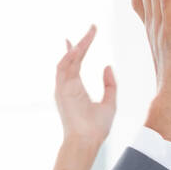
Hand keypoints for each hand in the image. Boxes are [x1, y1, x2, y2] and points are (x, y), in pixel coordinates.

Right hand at [55, 24, 116, 146]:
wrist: (87, 141)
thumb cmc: (97, 128)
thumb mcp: (109, 103)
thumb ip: (109, 85)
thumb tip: (108, 66)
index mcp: (77, 89)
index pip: (77, 63)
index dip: (81, 48)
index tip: (88, 34)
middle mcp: (67, 86)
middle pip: (73, 58)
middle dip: (82, 42)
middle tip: (93, 28)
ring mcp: (63, 88)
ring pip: (67, 61)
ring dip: (77, 47)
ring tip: (89, 36)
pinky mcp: (61, 91)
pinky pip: (63, 69)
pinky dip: (69, 58)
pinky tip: (78, 48)